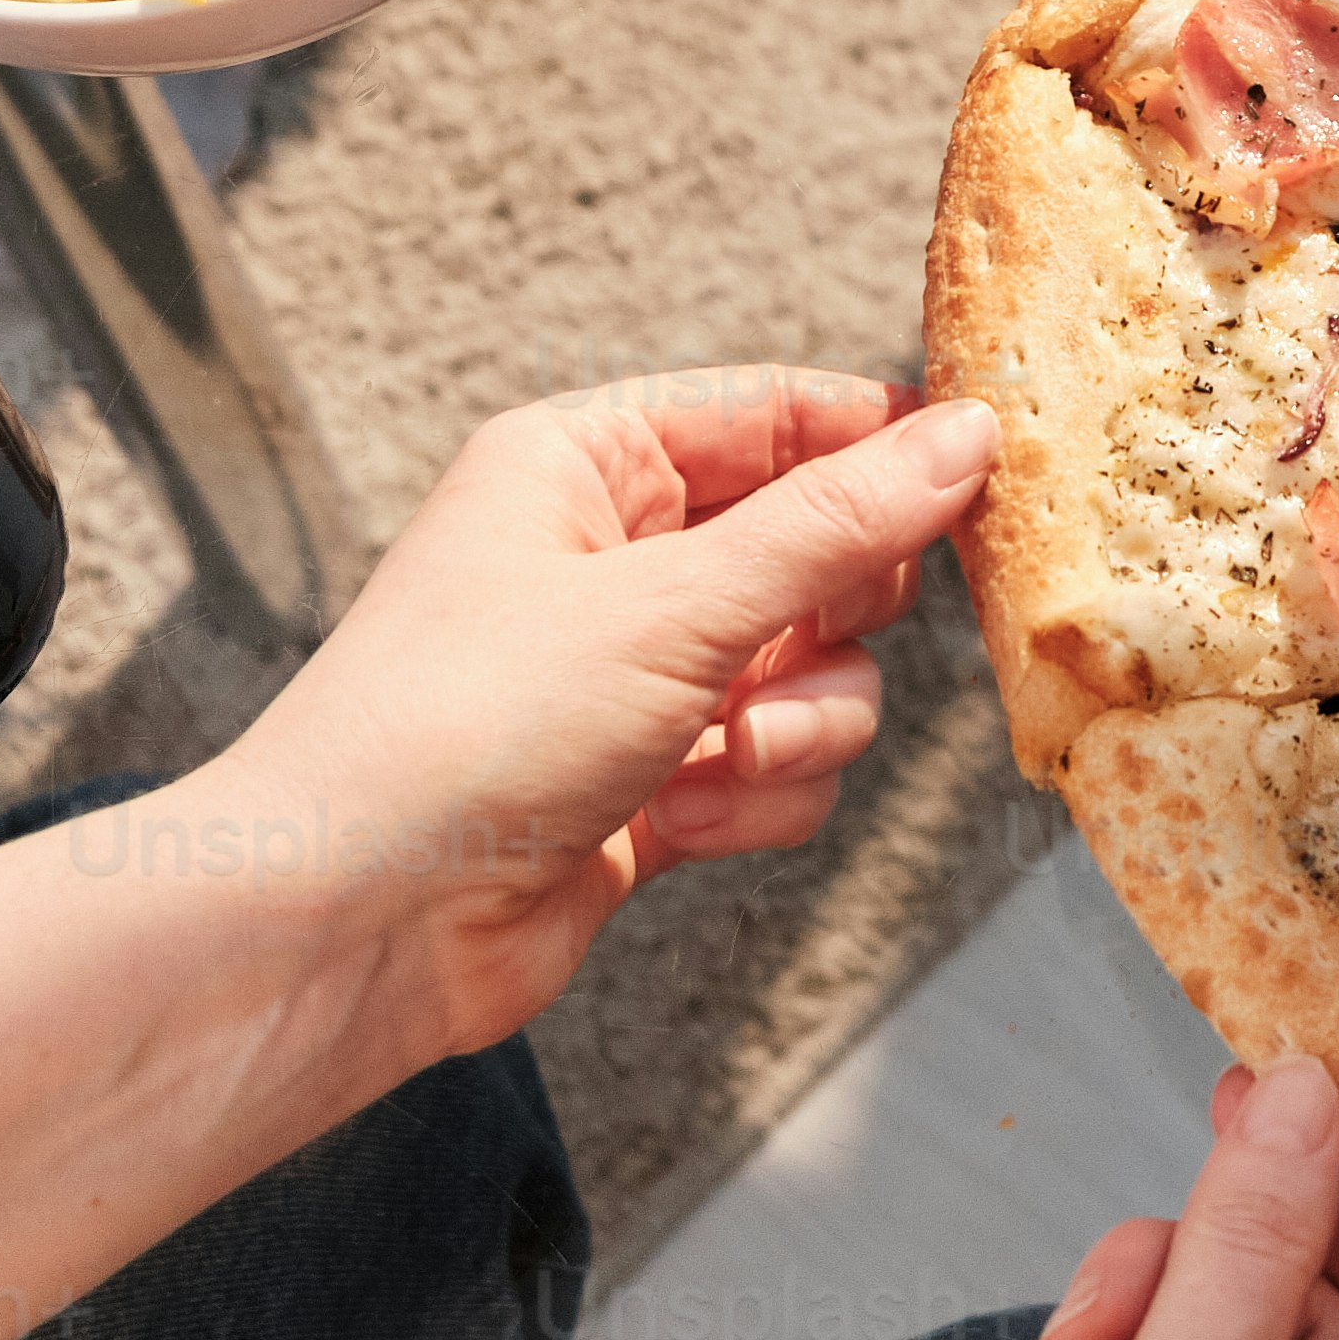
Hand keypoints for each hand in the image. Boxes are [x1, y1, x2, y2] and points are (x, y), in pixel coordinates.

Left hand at [198, 366, 997, 1053]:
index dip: (880, 443)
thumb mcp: (672, 604)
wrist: (351, 925)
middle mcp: (614, 559)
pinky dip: (756, 798)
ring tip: (725, 757)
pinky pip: (779, 767)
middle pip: (817, 547)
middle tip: (817, 632)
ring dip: (798, 723)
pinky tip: (681, 824)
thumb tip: (971, 433)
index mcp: (588, 462)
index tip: (986, 474)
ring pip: (818, 671)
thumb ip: (835, 523)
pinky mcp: (653, 786)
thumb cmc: (466, 726)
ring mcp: (636, 677)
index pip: (777, 414)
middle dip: (835, 610)